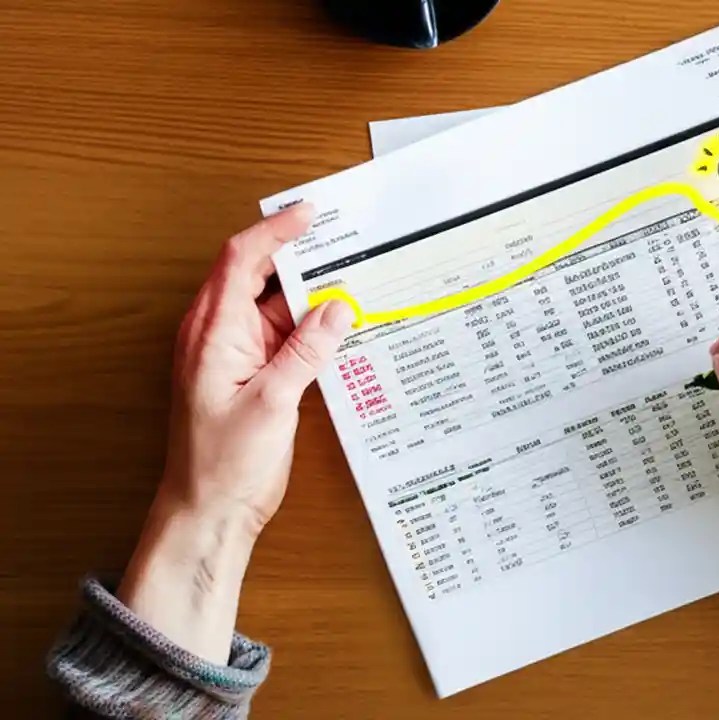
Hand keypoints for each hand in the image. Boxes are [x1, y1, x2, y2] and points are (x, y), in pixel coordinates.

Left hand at [118, 205, 353, 661]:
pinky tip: (342, 330)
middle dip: (302, 257)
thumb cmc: (223, 466)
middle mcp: (219, 335)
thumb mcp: (272, 404)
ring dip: (312, 296)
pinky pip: (284, 337)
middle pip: (261, 276)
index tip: (311, 214)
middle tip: (348, 243)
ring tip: (356, 284)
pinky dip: (312, 329)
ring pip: (277, 307)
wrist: (208, 513)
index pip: (241, 260)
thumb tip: (337, 308)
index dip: (276, 231)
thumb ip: (306, 352)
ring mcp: (236, 354)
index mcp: (213, 333)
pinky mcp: (253, 374)